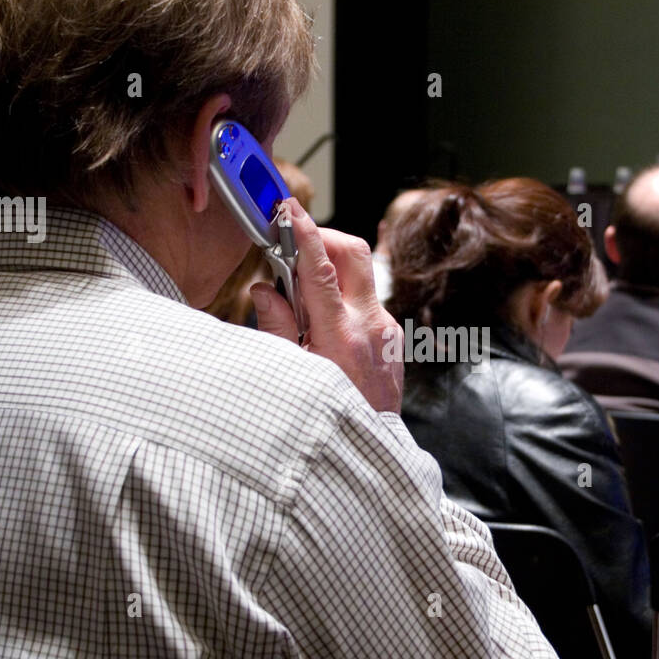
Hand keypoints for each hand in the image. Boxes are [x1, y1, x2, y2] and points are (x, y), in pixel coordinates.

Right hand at [252, 197, 402, 413]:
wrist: (374, 449)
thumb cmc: (328, 418)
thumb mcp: (293, 375)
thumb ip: (277, 327)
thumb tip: (264, 289)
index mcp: (341, 337)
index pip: (321, 270)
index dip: (304, 233)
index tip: (289, 209)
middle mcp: (371, 327)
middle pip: (354, 253)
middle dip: (324, 238)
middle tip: (296, 246)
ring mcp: (387, 331)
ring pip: (361, 275)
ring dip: (331, 270)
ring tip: (303, 296)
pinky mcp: (393, 337)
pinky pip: (366, 301)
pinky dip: (342, 297)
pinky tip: (323, 323)